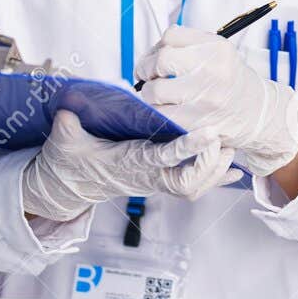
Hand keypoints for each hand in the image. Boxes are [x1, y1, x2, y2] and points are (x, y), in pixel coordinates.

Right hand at [21, 110, 238, 221]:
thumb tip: (66, 111)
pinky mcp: (161, 181)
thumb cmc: (71, 162)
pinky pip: (195, 187)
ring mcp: (156, 182)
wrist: (70, 184)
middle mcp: (146, 177)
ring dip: (215, 170)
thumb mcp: (65, 143)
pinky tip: (233, 169)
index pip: (162, 158)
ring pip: (194, 187)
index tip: (209, 133)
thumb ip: (67, 128)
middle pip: (187, 183)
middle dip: (209, 164)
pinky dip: (216, 178)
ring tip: (229, 148)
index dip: (187, 147)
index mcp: (128, 164)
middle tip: (222, 140)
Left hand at [135, 25, 297, 175]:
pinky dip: (157, 111)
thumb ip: (188, 44)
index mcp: (217, 48)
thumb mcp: (219, 52)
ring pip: (154, 91)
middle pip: (160, 61)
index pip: (170, 37)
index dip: (157, 46)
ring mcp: (204, 98)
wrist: (257, 112)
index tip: (156, 56)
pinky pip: (160, 114)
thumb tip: (152, 51)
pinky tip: (166, 107)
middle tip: (147, 74)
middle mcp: (213, 70)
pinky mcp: (196, 122)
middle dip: (146, 68)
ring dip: (149, 92)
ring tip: (159, 93)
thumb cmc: (231, 80)